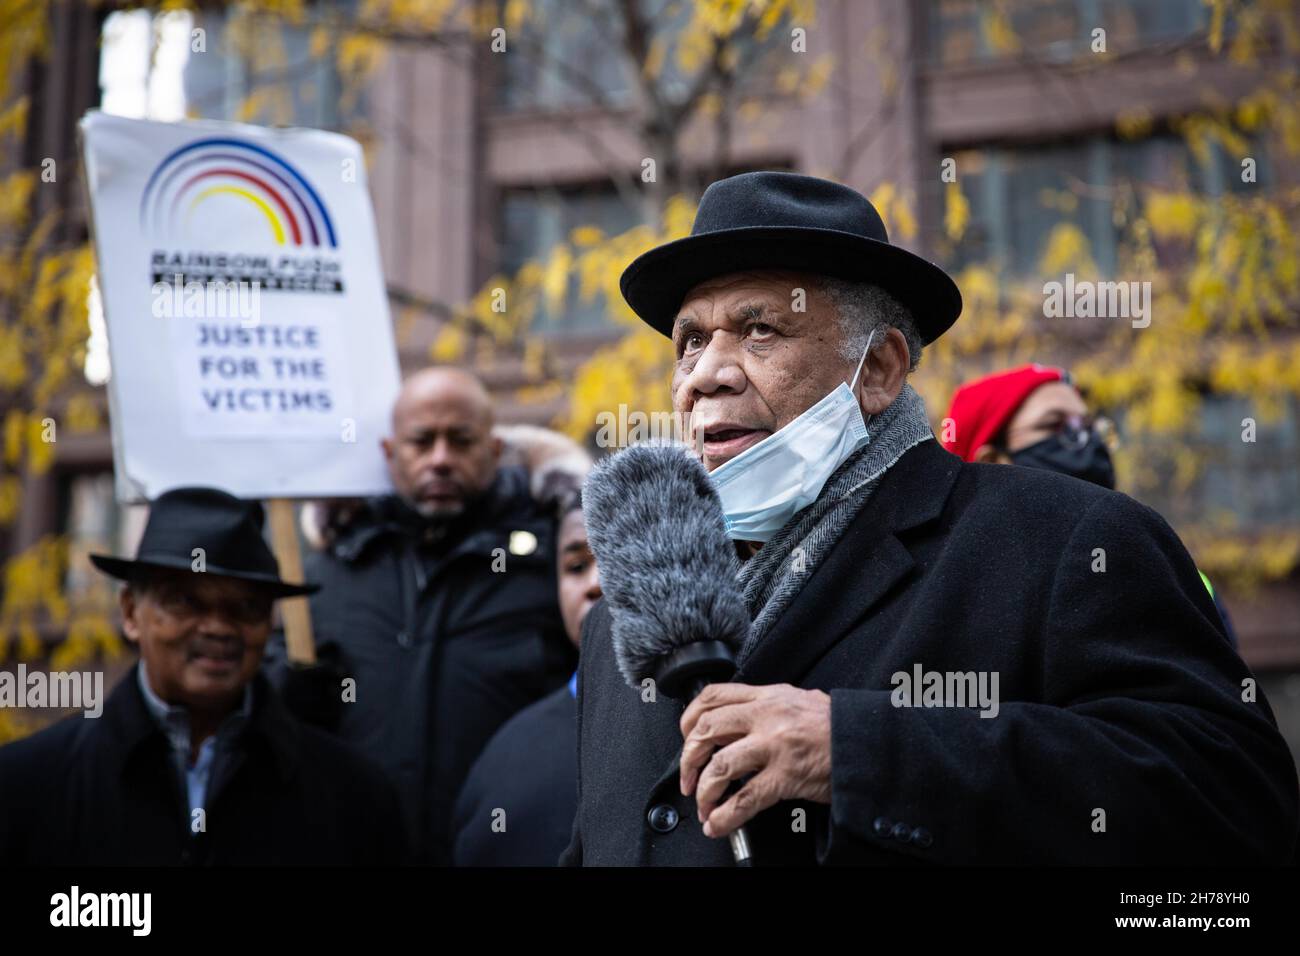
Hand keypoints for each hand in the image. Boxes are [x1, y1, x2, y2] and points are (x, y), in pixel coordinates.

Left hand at [679, 683, 831, 838]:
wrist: (867, 743)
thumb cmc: (836, 726)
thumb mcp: (799, 700)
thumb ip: (766, 707)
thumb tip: (737, 721)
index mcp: (768, 696)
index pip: (713, 696)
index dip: (690, 717)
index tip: (686, 736)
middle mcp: (767, 716)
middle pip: (706, 730)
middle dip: (688, 759)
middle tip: (688, 778)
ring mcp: (775, 745)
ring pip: (720, 766)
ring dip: (704, 792)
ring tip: (705, 806)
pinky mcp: (786, 775)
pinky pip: (745, 799)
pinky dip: (725, 816)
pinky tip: (719, 823)